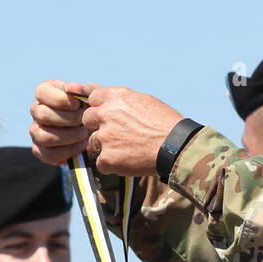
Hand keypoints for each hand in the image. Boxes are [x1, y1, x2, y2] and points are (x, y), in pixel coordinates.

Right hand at [29, 79, 91, 164]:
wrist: (97, 131)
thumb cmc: (92, 109)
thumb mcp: (92, 97)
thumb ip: (84, 90)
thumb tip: (73, 87)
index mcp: (46, 93)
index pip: (41, 92)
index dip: (60, 99)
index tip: (77, 105)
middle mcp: (37, 111)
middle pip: (43, 115)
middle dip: (68, 119)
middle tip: (84, 121)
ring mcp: (36, 131)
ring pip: (44, 136)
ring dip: (68, 136)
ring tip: (84, 134)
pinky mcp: (40, 150)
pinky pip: (48, 154)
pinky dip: (68, 151)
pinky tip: (81, 146)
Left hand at [29, 80, 183, 176]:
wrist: (175, 146)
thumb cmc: (165, 123)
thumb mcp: (144, 101)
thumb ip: (122, 101)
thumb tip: (109, 103)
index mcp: (115, 97)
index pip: (92, 98)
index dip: (99, 108)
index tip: (107, 117)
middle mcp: (106, 114)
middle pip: (87, 119)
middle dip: (97, 127)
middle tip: (115, 135)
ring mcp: (104, 137)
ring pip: (93, 143)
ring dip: (105, 147)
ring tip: (127, 150)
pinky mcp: (107, 158)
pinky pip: (101, 163)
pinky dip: (112, 165)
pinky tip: (128, 162)